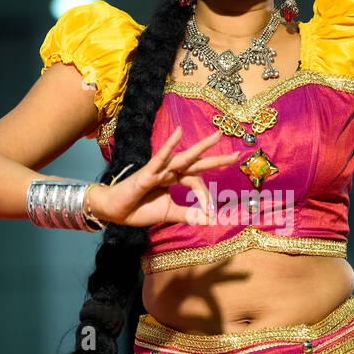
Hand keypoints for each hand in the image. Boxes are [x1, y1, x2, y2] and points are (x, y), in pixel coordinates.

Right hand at [90, 127, 243, 227]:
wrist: (115, 212)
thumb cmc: (138, 209)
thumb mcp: (169, 213)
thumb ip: (188, 215)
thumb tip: (210, 221)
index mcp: (174, 178)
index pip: (197, 183)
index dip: (205, 198)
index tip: (210, 213)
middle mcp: (169, 170)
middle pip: (197, 163)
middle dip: (217, 158)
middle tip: (238, 155)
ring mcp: (159, 170)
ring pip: (183, 158)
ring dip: (201, 147)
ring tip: (217, 136)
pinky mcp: (147, 173)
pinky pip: (160, 159)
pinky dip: (169, 146)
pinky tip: (178, 132)